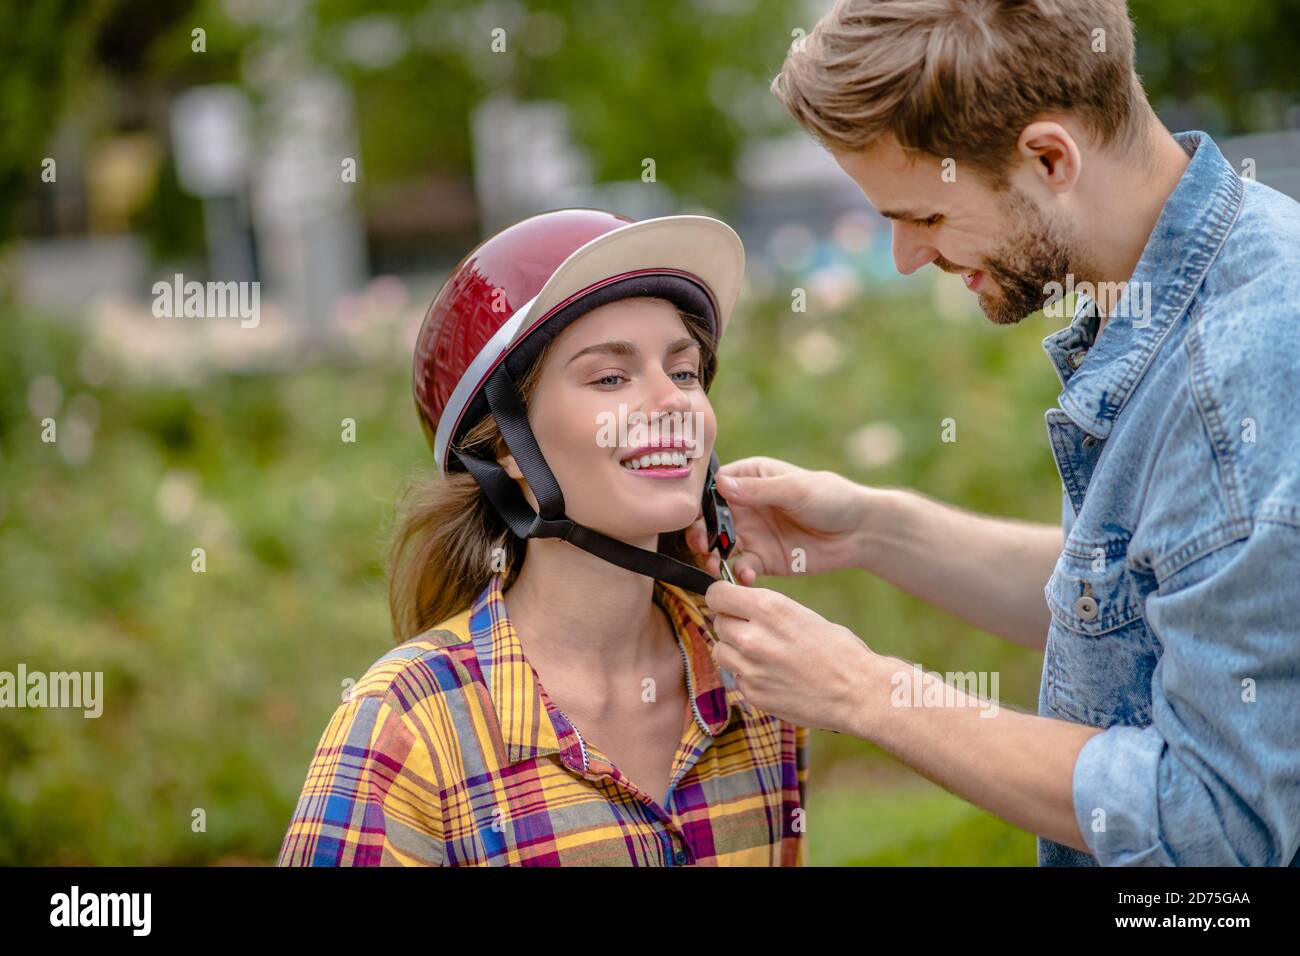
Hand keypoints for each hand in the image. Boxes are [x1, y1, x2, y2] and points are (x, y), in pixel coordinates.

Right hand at [686, 456, 871, 583]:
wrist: (860, 532)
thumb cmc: (831, 498)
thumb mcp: (795, 489)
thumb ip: (759, 491)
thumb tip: (721, 485)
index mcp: (751, 477)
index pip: (714, 486)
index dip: (699, 500)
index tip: (691, 515)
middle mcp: (746, 505)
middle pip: (710, 519)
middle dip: (700, 532)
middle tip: (700, 544)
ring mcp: (753, 534)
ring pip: (719, 546)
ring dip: (712, 556)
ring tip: (713, 564)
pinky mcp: (764, 559)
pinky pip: (742, 567)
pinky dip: (740, 572)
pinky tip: (747, 575)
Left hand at [704, 580, 877, 733]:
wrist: (857, 693)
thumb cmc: (839, 651)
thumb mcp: (802, 615)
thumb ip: (766, 612)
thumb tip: (741, 610)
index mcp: (769, 608)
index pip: (717, 595)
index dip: (721, 598)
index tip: (726, 602)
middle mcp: (753, 636)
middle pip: (718, 623)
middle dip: (733, 624)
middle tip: (755, 632)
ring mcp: (750, 668)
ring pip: (721, 651)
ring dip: (735, 651)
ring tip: (763, 655)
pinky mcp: (752, 693)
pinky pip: (736, 677)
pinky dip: (748, 676)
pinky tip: (774, 677)